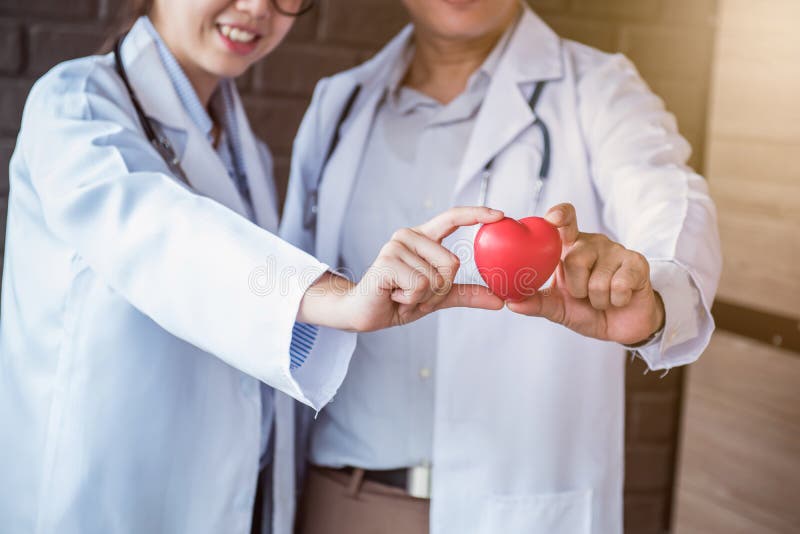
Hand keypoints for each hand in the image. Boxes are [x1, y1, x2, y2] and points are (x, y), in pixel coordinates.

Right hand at [299, 206, 505, 331]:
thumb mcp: (437, 297)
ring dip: (423, 298)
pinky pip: (421, 285)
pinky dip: (412, 299)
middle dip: (439, 290)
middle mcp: (408, 236)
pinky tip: (394, 295)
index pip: (452, 218)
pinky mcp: (387, 261)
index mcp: (422, 238)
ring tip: (402, 294)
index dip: (476, 214)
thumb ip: (466, 294)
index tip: (501, 215)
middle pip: (452, 263)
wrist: (364, 313)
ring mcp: (396, 246)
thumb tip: (499, 300)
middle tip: (415, 293)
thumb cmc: (398, 299)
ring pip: (437, 278)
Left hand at [506, 203, 664, 344]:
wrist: (622, 325)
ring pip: (598, 279)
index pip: (566, 219)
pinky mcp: (637, 262)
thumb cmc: (586, 309)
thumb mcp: (558, 307)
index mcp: (571, 247)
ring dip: (598, 299)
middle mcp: (593, 243)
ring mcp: (617, 250)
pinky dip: (616, 300)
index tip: (552, 220)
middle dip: (577, 288)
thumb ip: (536, 302)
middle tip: (584, 294)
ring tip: (603, 298)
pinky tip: (620, 298)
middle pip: (575, 259)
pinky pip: (620, 285)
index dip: (560, 215)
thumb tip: (510, 302)